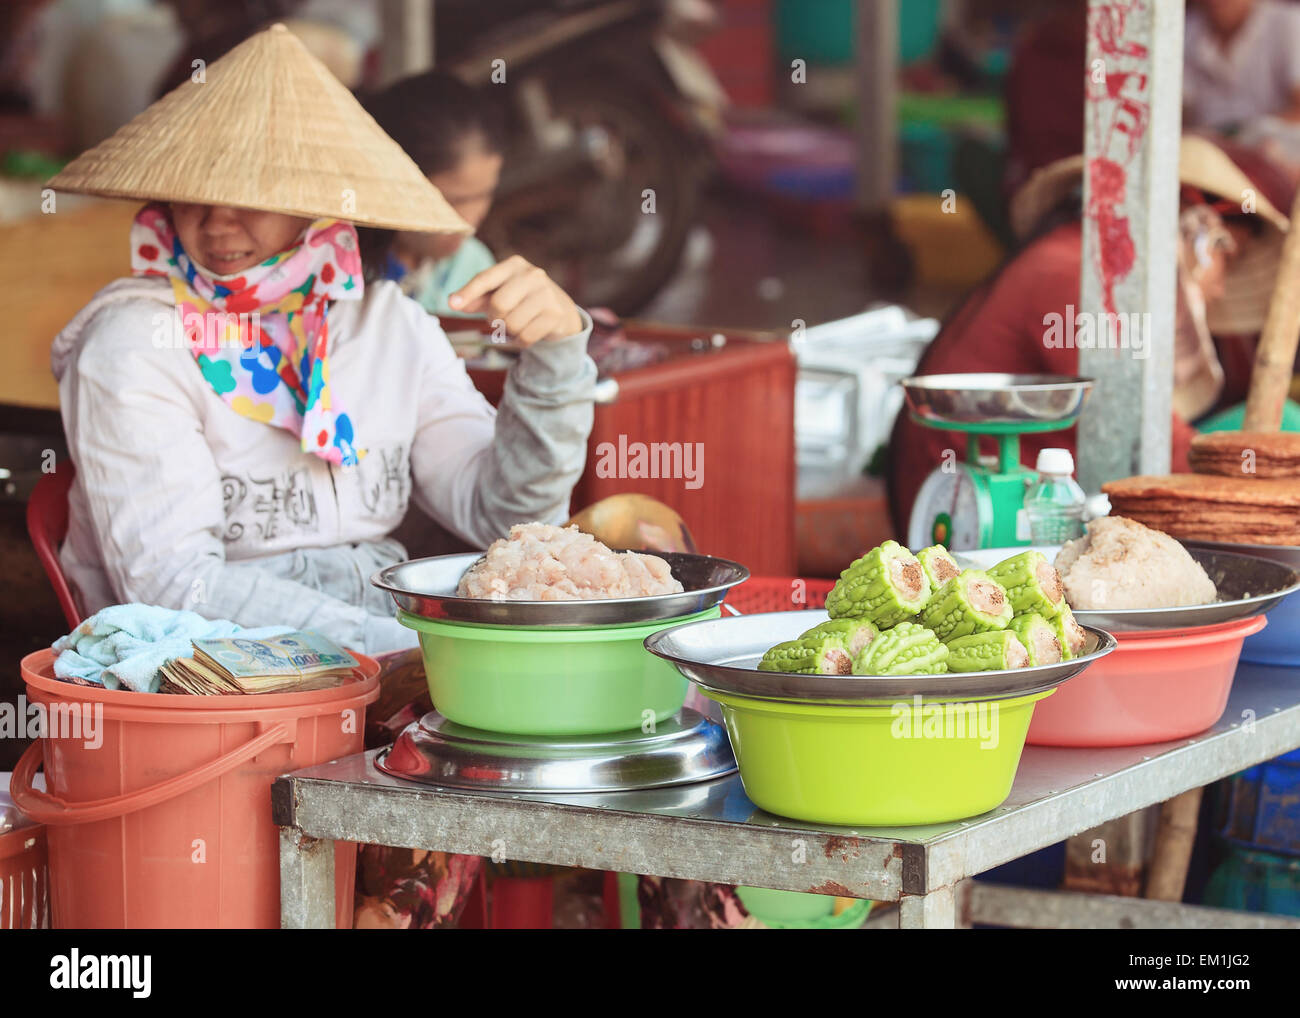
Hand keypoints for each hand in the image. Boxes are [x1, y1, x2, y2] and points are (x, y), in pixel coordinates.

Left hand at [448, 255, 583, 344]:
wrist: (561, 311)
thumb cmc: (523, 300)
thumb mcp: (500, 294)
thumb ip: (477, 298)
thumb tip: (453, 302)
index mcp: (514, 265)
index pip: (485, 278)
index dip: (468, 293)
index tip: (452, 305)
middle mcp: (532, 275)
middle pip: (498, 304)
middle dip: (494, 318)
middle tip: (499, 320)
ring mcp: (546, 294)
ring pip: (512, 323)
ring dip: (509, 331)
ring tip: (517, 325)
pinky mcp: (555, 315)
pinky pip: (525, 336)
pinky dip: (520, 341)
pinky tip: (527, 333)